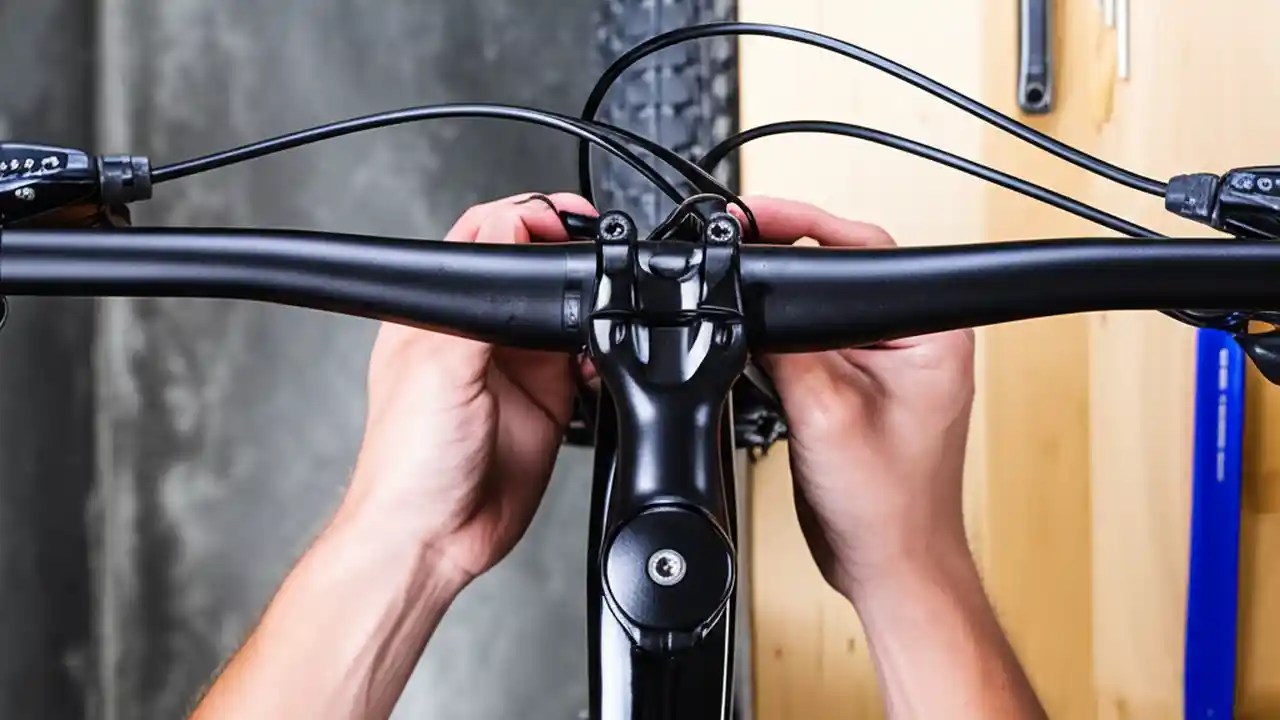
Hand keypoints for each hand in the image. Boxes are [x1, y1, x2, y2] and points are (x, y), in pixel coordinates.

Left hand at [338, 193, 595, 585]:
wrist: (434, 538)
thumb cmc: (408, 461)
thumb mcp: (439, 367)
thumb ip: (479, 306)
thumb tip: (510, 237)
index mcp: (437, 316)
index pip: (481, 240)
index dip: (520, 218)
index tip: (556, 221)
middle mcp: (478, 337)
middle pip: (529, 272)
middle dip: (564, 255)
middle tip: (592, 251)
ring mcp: (514, 369)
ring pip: (563, 314)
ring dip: (587, 306)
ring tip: (601, 306)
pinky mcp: (547, 403)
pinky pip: (585, 363)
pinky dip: (603, 354)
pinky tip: (603, 358)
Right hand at [747, 196, 976, 599]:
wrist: (885, 565)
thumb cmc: (888, 507)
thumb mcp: (826, 415)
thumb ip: (787, 350)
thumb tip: (748, 306)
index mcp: (931, 335)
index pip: (866, 250)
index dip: (807, 226)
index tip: (761, 219)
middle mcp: (913, 343)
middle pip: (839, 274)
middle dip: (786, 267)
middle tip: (741, 256)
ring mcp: (883, 367)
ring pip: (821, 313)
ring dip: (782, 313)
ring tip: (747, 314)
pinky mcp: (856, 390)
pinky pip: (812, 349)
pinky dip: (781, 349)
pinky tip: (759, 359)